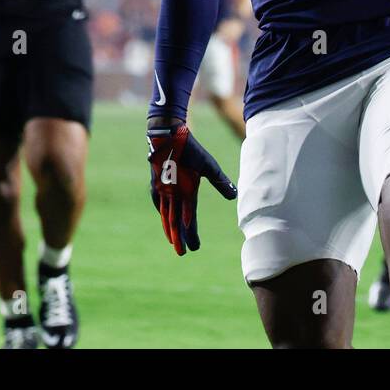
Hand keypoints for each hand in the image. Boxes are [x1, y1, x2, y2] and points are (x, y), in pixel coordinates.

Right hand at [147, 120, 236, 254]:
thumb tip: (234, 196)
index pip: (189, 219)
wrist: (167, 135)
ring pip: (166, 214)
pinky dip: (162, 213)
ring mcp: (162, 189)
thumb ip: (221, 182)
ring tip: (172, 241)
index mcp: (186, 192)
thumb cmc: (191, 150)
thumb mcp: (209, 166)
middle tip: (182, 253)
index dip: (191, 234)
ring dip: (170, 229)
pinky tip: (164, 215)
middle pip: (175, 221)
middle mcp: (172, 194)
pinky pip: (159, 203)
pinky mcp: (156, 183)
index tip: (194, 248)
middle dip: (179, 238)